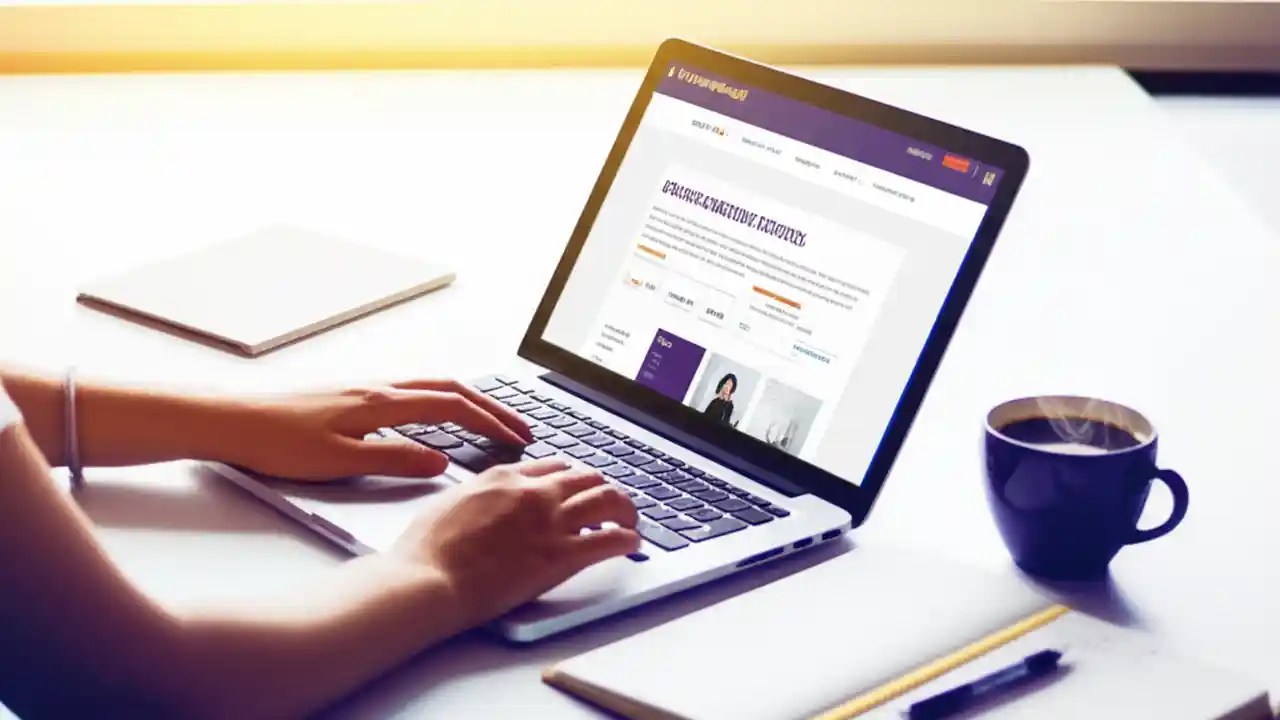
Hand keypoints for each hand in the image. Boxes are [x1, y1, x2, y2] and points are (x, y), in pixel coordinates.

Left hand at [221, 379, 532, 480]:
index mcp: (380, 403)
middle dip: (491, 407)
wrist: (227, 421)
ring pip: (431, 386)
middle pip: (450, 388)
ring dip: (467, 401)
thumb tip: (442, 463)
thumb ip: (395, 461)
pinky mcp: (349, 396)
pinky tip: (436, 418)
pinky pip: (411, 391)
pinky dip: (440, 401)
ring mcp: (363, 389)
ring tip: (489, 420)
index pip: (452, 407)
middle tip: (520, 428)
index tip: (517, 439)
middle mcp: (377, 388)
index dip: (490, 423)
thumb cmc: (275, 443)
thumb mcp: (340, 463)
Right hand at [391, 458, 639, 626]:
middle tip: (608, 505)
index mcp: (504, 476)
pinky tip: (632, 544)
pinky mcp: (561, 556)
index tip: (575, 490)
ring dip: (624, 508)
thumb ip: (479, 494)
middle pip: (586, 477)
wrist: (430, 579)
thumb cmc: (428, 549)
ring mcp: (550, 522)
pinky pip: (610, 540)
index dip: (570, 478)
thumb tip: (486, 497)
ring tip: (629, 520)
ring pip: (607, 499)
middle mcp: (534, 492)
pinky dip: (627, 539)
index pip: (553, 466)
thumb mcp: (451, 501)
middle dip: (601, 488)